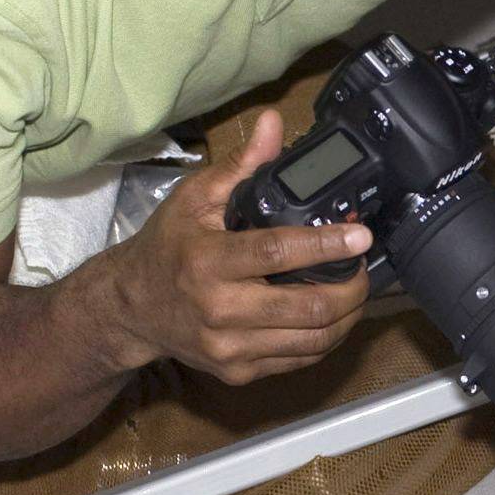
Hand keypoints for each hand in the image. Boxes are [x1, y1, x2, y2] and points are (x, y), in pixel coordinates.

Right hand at [97, 111, 376, 382]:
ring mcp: (230, 347)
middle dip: (351, 287)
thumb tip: (274, 123)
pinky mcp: (238, 371)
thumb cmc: (167, 247)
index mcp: (207, 261)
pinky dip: (325, 338)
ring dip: (347, 316)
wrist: (131, 308)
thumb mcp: (195, 198)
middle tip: (363, 266)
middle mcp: (219, 310)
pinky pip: (298, 359)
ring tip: (354, 290)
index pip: (278, 254)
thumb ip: (241, 165)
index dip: (326, 245)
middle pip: (308, 307)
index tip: (360, 235)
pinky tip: (331, 316)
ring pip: (312, 340)